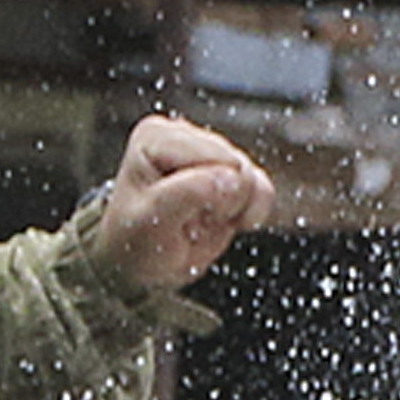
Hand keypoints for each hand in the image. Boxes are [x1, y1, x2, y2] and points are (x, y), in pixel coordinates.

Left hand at [102, 113, 273, 292]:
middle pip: (238, 167)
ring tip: (199, 221)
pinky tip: (223, 221)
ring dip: (232, 211)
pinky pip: (264, 190)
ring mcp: (211, 151)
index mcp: (157, 136)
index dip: (205, 197)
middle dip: (220, 204)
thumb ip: (189, 194)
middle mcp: (185, 135)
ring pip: (253, 179)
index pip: (214, 160)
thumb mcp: (151, 222)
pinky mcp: (232, 172)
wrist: (140, 263)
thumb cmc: (135, 241)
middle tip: (187, 221)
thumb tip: (235, 176)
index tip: (174, 215)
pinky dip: (250, 213)